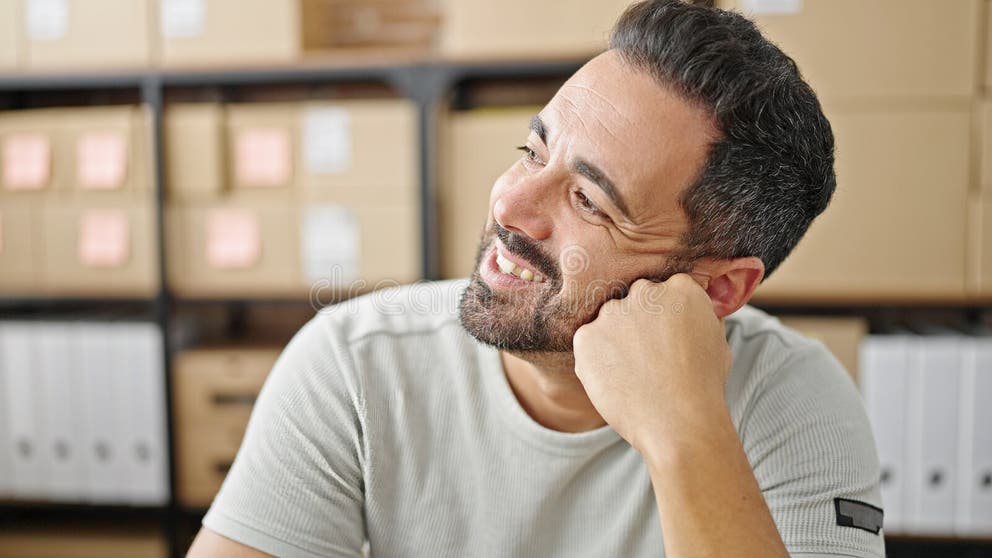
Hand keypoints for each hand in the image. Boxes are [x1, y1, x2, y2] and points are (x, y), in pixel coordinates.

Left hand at [572, 274, 732, 452]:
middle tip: (648, 357)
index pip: (665, 290)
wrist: (679, 421)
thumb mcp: (717, 341)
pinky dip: (596, 359)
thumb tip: (688, 314)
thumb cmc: (702, 387)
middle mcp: (645, 292)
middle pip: (635, 300)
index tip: (668, 339)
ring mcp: (612, 313)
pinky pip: (588, 342)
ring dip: (616, 340)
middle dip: (639, 323)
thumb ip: (698, 317)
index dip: (665, 317)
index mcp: (681, 288)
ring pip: (609, 321)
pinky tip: (616, 379)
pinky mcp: (586, 335)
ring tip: (634, 373)